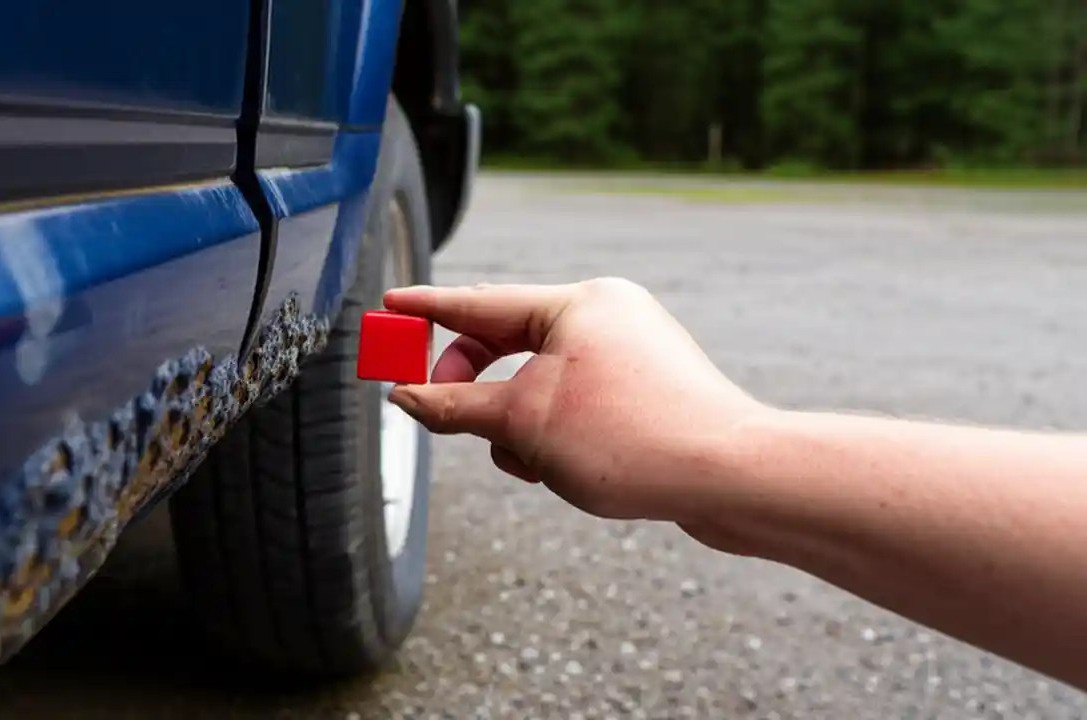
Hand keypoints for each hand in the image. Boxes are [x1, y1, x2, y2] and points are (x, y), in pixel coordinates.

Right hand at [384, 278, 769, 521]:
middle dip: (476, 389)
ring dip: (520, 428)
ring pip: (539, 386)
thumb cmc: (631, 439)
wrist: (732, 478)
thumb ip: (453, 406)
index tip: (389, 307)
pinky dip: (555, 437)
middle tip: (440, 415)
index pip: (480, 302)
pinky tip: (568, 473)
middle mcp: (607, 316)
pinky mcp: (647, 392)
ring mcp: (631, 354)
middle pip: (508, 345)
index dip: (426, 309)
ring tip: (538, 465)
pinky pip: (575, 406)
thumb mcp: (522, 424)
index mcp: (578, 303)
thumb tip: (406, 395)